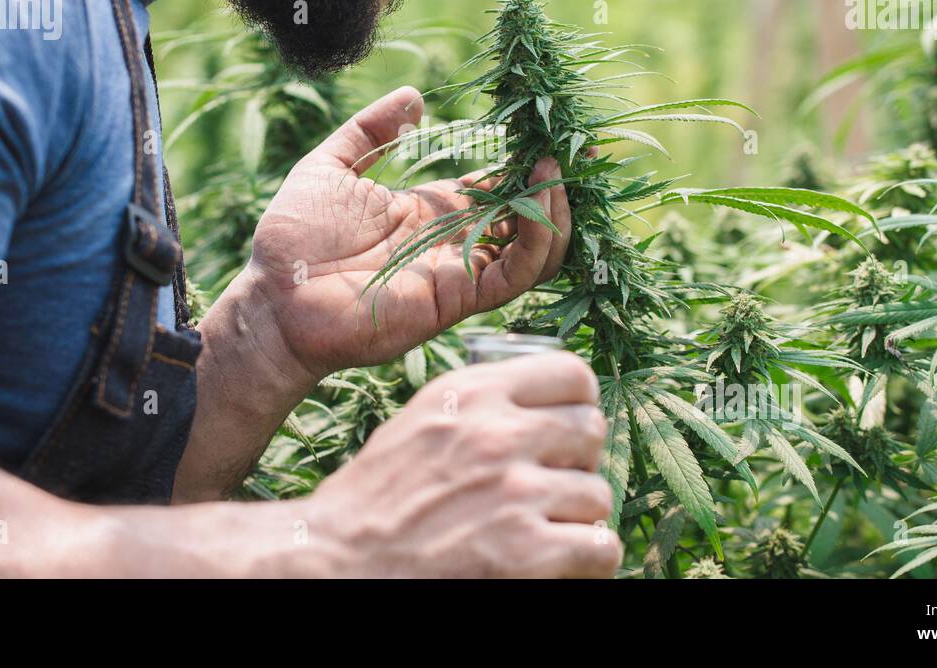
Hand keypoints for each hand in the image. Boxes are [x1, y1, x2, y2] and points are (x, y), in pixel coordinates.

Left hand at [238, 85, 571, 380]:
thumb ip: (371, 130)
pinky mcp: (456, 299)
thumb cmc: (293, 238)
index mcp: (431, 212)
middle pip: (526, 216)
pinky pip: (514, 275)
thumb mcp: (330, 166)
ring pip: (534, 248)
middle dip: (555, 184)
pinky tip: (537, 198)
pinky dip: (537, 240)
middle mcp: (455, 242)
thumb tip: (414, 96)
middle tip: (576, 147)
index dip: (527, 163)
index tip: (550, 131)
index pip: (497, 187)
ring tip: (554, 167)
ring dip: (553, 209)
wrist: (271, 298)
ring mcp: (459, 272)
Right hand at [306, 352, 620, 576]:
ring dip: (575, 517)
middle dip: (578, 460)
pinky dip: (586, 560)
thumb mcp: (421, 423)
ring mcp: (517, 493)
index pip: (572, 374)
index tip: (566, 431)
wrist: (336, 563)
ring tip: (539, 529)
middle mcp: (498, 434)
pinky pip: (600, 546)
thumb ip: (480, 405)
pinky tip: (557, 562)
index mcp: (470, 393)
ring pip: (597, 493)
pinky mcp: (529, 553)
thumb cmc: (374, 501)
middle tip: (551, 485)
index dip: (578, 405)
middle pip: (592, 429)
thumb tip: (545, 407)